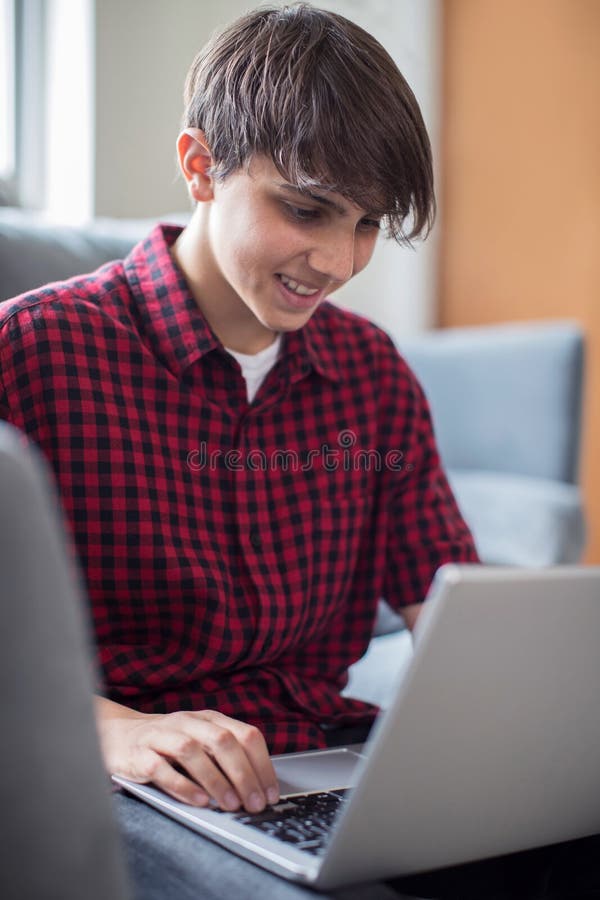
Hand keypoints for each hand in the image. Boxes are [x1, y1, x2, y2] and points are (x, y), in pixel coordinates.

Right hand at [96, 698, 279, 811]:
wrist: (119, 736)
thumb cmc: (169, 745)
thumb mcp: (201, 742)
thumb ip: (225, 757)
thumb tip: (258, 788)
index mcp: (209, 719)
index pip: (245, 735)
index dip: (262, 765)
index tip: (270, 793)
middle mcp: (188, 722)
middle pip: (223, 741)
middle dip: (243, 775)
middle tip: (254, 803)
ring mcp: (162, 735)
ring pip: (192, 751)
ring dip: (216, 780)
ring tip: (230, 805)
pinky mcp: (140, 754)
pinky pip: (161, 768)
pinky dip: (182, 786)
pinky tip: (198, 801)